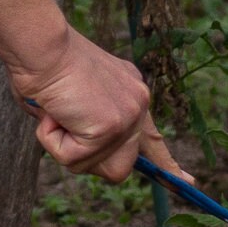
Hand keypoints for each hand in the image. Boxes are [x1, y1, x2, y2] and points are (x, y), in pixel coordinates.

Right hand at [6, 25, 188, 185]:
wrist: (39, 44)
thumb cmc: (40, 64)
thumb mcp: (71, 97)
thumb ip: (83, 123)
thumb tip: (76, 143)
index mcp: (130, 91)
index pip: (152, 137)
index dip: (166, 163)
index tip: (188, 181)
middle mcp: (138, 103)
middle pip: (118, 166)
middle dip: (83, 157)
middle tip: (61, 122)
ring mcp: (128, 116)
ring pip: (91, 166)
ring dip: (63, 147)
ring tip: (56, 111)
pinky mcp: (111, 126)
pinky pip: (72, 158)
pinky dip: (52, 141)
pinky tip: (54, 111)